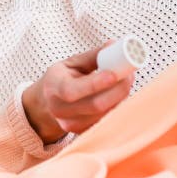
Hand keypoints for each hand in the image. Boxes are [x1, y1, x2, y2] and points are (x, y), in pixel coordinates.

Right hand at [21, 40, 135, 143]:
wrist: (47, 104)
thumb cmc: (61, 78)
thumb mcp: (71, 63)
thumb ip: (93, 56)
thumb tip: (114, 45)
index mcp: (54, 88)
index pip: (73, 90)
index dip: (96, 84)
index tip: (115, 74)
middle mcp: (60, 110)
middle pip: (95, 105)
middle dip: (117, 89)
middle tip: (129, 74)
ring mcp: (71, 124)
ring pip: (104, 114)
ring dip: (120, 97)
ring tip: (126, 81)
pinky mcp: (82, 132)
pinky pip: (105, 120)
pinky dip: (116, 106)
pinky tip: (118, 94)